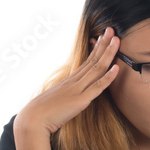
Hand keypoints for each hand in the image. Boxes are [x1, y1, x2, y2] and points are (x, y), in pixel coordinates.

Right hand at [13, 27, 120, 149]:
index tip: (104, 37)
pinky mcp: (80, 101)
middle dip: (104, 44)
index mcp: (70, 80)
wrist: (33, 120)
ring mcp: (77, 89)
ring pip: (96, 68)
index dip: (97, 48)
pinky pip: (96, 87)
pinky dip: (108, 78)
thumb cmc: (42, 112)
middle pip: (93, 60)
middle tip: (111, 29)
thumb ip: (65, 94)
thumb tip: (71, 94)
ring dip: (108, 54)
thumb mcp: (56, 99)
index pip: (87, 61)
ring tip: (117, 40)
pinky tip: (117, 68)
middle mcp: (74, 81)